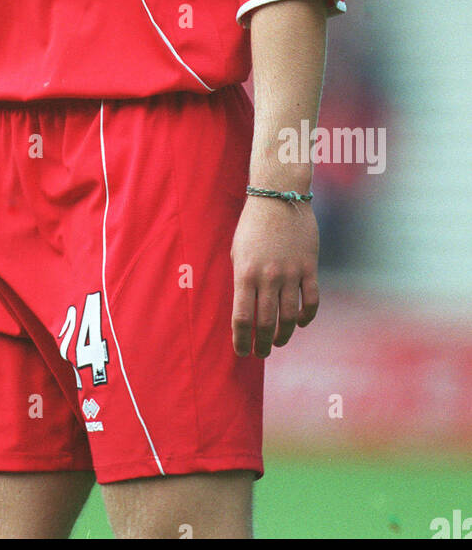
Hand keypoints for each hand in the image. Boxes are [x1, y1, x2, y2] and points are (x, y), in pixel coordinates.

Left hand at [230, 194, 318, 357]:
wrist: (278, 196)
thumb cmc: (252, 225)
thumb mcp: (238, 252)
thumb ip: (242, 281)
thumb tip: (246, 310)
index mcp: (245, 273)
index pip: (242, 318)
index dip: (241, 341)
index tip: (241, 352)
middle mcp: (268, 277)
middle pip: (266, 323)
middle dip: (262, 344)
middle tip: (261, 353)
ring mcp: (291, 273)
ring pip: (289, 317)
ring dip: (283, 335)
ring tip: (277, 342)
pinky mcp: (309, 267)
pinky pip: (311, 301)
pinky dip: (305, 317)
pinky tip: (298, 322)